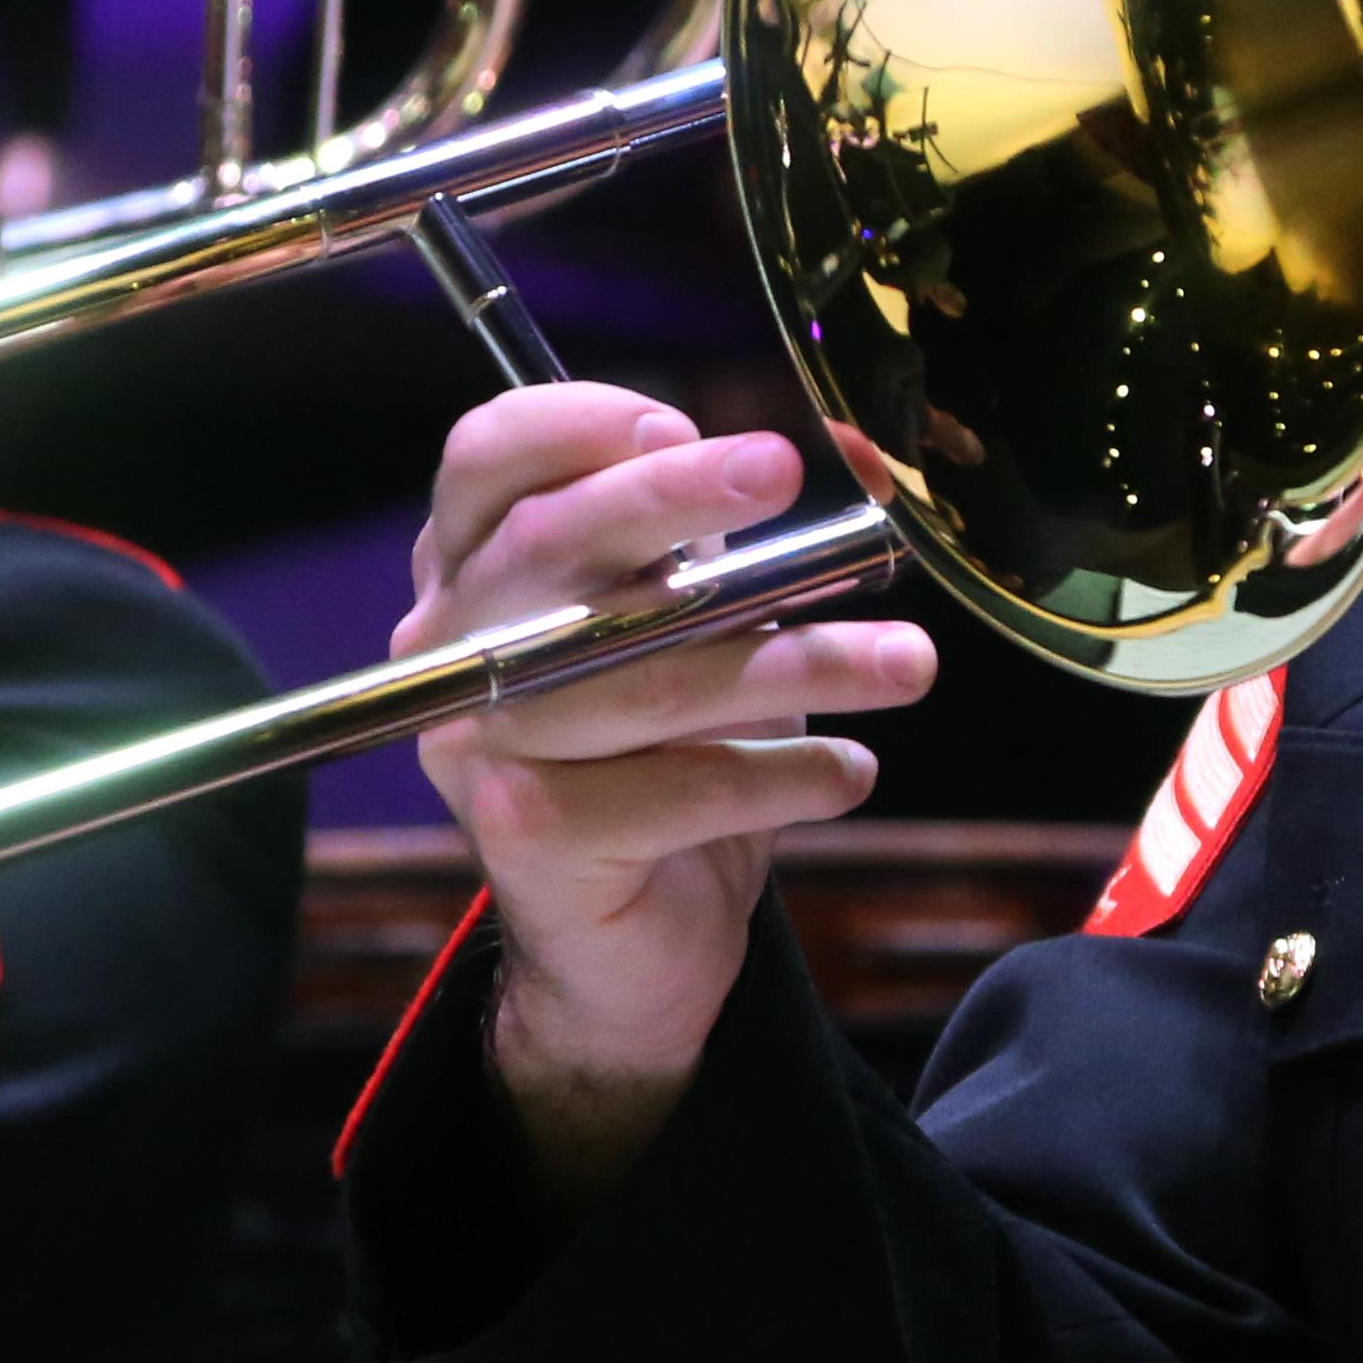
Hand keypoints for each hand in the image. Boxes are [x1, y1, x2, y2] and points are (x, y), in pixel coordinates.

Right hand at [404, 387, 932, 1202]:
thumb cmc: (665, 754)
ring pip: (640, 675)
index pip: (485, 460)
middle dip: (675, 496)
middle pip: (551, 545)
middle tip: (785, 471)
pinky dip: (780, 775)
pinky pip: (674, 790)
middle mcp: (455, 648)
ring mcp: (478, 746)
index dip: (573, 425)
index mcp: (478, 566)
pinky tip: (851, 773)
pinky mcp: (526, 843)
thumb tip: (856, 452)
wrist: (632, 941)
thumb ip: (741, 536)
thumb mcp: (704, 621)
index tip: (681, 421)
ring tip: (907, 664)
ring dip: (794, 660)